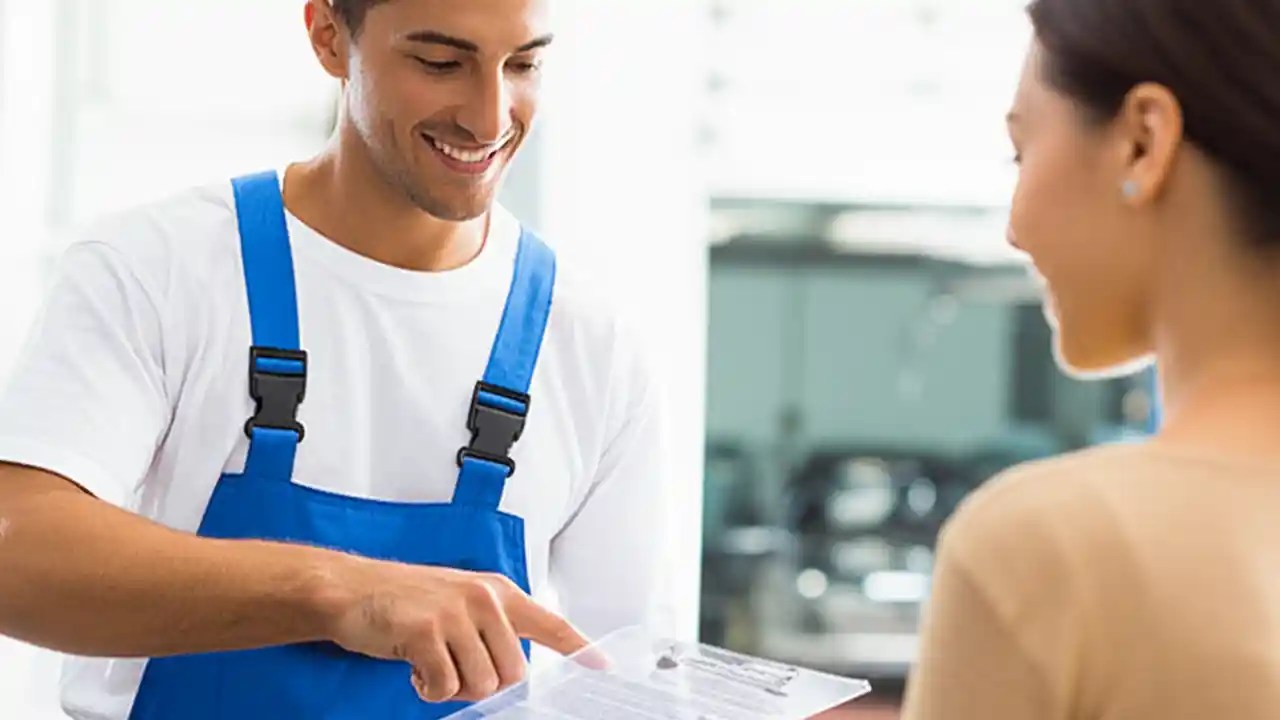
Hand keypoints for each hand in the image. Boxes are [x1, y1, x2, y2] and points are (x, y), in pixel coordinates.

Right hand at [322, 559, 590, 703]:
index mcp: (497, 591)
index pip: (550, 622)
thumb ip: (491, 628)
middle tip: (454, 669)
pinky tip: (413, 667)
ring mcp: (456, 613)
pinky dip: (428, 690)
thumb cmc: (406, 600)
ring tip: (431, 663)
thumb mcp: (459, 601)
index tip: (604, 667)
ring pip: (482, 684)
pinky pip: (445, 688)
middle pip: (515, 674)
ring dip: (454, 687)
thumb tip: (514, 674)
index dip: (580, 648)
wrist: (350, 588)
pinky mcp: (426, 631)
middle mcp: (484, 599)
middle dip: (485, 684)